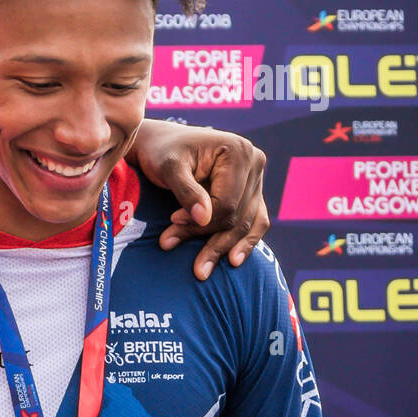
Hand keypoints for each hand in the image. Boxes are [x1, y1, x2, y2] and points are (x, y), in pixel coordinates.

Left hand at [129, 119, 268, 279]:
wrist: (161, 145)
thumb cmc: (162, 153)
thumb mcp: (169, 168)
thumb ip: (186, 191)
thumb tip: (204, 218)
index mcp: (237, 151)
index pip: (226, 202)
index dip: (201, 221)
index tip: (173, 223)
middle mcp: (254, 162)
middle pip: (238, 215)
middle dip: (211, 241)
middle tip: (193, 268)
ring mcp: (256, 177)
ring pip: (248, 222)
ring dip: (225, 247)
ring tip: (204, 271)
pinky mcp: (252, 191)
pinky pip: (255, 221)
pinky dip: (244, 241)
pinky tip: (233, 260)